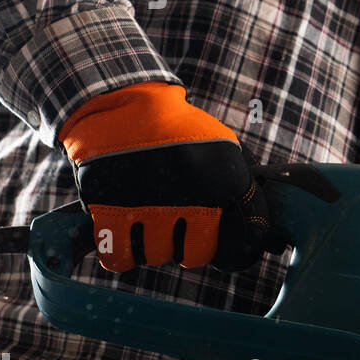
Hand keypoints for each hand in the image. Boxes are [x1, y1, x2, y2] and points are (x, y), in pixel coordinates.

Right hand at [58, 82, 285, 272]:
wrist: (121, 101)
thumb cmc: (176, 129)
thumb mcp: (221, 146)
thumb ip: (237, 184)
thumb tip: (251, 231)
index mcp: (223, 182)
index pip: (245, 236)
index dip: (235, 249)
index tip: (221, 245)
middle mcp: (189, 197)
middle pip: (194, 255)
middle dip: (187, 249)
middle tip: (178, 233)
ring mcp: (146, 204)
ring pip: (156, 256)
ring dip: (153, 248)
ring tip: (150, 226)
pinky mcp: (107, 208)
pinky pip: (118, 257)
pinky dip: (120, 255)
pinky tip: (123, 239)